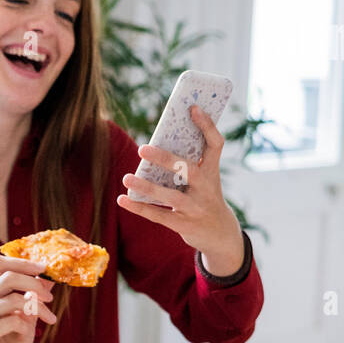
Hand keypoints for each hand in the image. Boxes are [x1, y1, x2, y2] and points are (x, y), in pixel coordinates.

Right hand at [0, 255, 57, 342]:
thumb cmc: (13, 339)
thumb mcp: (28, 311)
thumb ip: (34, 293)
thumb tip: (51, 274)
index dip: (21, 262)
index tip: (44, 268)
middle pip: (7, 277)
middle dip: (34, 284)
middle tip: (50, 297)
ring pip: (12, 299)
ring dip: (37, 308)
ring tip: (49, 318)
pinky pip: (11, 320)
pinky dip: (26, 326)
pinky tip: (26, 334)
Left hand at [116, 104, 244, 275]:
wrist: (220, 234)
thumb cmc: (204, 197)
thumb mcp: (204, 180)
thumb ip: (185, 163)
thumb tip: (153, 145)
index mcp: (213, 171)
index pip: (215, 144)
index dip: (207, 126)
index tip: (193, 108)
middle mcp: (207, 189)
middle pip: (189, 170)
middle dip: (166, 159)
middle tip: (142, 148)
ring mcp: (197, 209)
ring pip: (172, 197)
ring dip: (147, 187)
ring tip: (127, 177)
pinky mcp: (185, 226)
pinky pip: (159, 216)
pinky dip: (139, 208)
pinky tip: (123, 199)